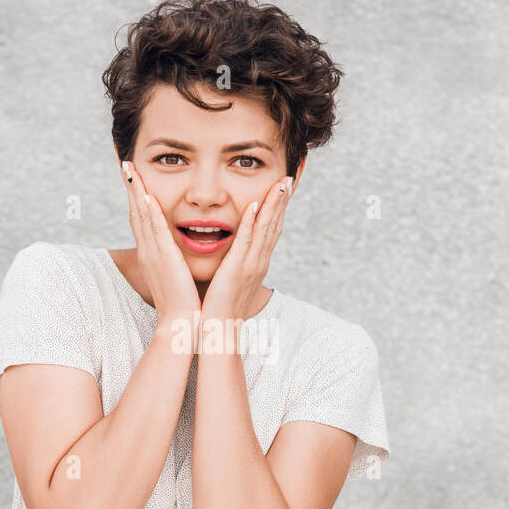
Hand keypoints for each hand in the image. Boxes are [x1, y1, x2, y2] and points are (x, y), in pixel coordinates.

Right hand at [121, 160, 201, 328]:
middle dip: (131, 187)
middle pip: (136, 213)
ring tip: (131, 169)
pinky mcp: (164, 260)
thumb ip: (174, 261)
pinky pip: (156, 232)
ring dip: (137, 192)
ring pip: (142, 217)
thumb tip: (176, 253)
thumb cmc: (182, 303)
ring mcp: (154, 255)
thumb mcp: (175, 275)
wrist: (181, 325)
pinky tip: (147, 196)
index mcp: (152, 255)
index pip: (142, 220)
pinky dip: (151, 214)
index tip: (134, 176)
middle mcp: (148, 252)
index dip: (136, 197)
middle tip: (126, 163)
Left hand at [201, 174, 291, 332]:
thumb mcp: (232, 279)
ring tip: (280, 184)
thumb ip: (235, 263)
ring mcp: (250, 266)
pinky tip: (254, 205)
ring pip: (265, 229)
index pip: (271, 230)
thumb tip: (234, 254)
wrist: (218, 331)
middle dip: (282, 201)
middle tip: (290, 178)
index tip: (283, 188)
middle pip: (274, 225)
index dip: (279, 208)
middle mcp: (258, 262)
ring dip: (273, 205)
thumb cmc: (221, 307)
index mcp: (256, 263)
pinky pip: (245, 242)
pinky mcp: (236, 271)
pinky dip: (251, 223)